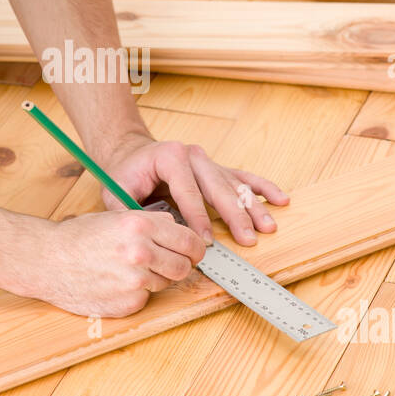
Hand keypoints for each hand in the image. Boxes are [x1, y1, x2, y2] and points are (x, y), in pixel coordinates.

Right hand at [25, 208, 207, 316]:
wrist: (48, 261)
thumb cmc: (77, 238)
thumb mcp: (116, 217)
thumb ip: (149, 223)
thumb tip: (177, 229)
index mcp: (140, 225)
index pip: (189, 241)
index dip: (195, 248)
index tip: (194, 252)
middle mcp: (141, 252)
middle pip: (184, 266)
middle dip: (180, 265)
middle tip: (169, 264)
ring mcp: (135, 280)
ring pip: (167, 283)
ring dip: (156, 279)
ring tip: (130, 270)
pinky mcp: (128, 303)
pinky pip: (147, 298)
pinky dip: (137, 293)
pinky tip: (117, 283)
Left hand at [100, 132, 289, 247]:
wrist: (132, 153)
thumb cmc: (125, 173)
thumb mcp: (115, 189)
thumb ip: (125, 210)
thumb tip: (147, 234)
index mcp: (170, 157)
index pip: (188, 191)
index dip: (198, 218)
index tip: (206, 242)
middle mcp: (194, 155)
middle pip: (218, 187)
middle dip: (234, 216)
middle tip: (248, 238)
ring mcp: (208, 161)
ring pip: (235, 185)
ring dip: (253, 207)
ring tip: (268, 226)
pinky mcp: (217, 169)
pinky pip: (243, 178)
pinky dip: (262, 189)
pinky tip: (280, 200)